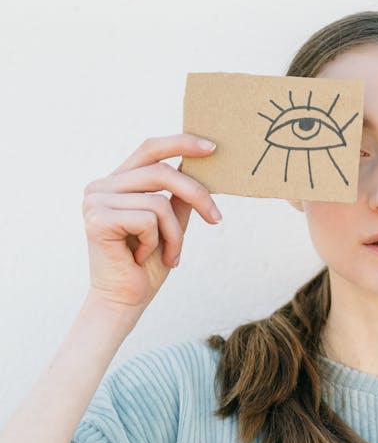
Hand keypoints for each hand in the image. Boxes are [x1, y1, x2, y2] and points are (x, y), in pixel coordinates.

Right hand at [81, 134, 221, 311]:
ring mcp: (95, 201)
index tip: (212, 148)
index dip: (181, 143)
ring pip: (159, 202)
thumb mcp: (171, 224)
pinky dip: (158, 242)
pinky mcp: (97, 219)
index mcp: (117, 181)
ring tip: (170, 254)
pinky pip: (148, 220)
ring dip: (175, 234)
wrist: (125, 300)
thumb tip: (199, 167)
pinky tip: (141, 258)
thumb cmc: (148, 263)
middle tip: (217, 219)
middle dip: (197, 195)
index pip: (150, 149)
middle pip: (162, 172)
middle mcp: (101, 186)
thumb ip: (179, 197)